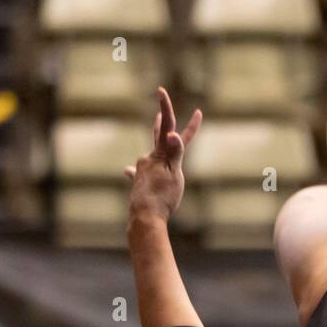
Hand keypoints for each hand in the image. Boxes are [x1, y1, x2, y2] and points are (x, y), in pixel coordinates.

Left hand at [124, 88, 201, 222]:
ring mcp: (142, 169)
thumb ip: (174, 152)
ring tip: (152, 153)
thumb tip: (171, 133)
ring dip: (154, 152)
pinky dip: (136, 171)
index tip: (199, 111)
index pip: (172, 131)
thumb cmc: (162, 196)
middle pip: (157, 138)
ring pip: (150, 156)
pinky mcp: (138, 181)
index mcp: (161, 155)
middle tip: (160, 114)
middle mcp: (149, 158)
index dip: (188, 123)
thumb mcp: (173, 174)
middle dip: (161, 124)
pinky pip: (137, 172)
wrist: (145, 215)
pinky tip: (127, 172)